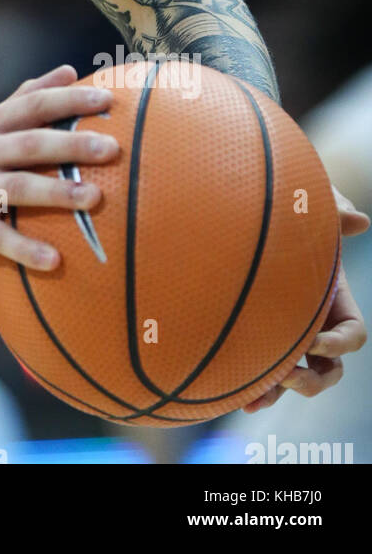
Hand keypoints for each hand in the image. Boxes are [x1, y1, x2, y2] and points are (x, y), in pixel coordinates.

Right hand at [0, 64, 118, 265]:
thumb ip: (24, 98)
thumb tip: (70, 71)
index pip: (32, 105)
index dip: (69, 100)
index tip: (107, 99)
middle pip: (30, 144)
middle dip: (72, 145)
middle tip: (112, 148)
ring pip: (17, 188)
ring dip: (57, 193)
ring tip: (95, 198)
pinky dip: (26, 248)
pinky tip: (55, 260)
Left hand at [241, 185, 368, 413]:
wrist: (242, 202)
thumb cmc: (286, 199)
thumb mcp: (312, 201)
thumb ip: (332, 211)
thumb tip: (358, 221)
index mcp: (332, 298)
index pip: (352, 334)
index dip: (340, 343)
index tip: (314, 340)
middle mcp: (310, 319)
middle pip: (329, 367)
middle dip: (315, 379)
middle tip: (290, 375)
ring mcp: (281, 328)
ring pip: (294, 376)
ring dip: (282, 391)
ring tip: (260, 397)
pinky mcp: (251, 331)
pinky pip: (258, 369)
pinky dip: (253, 388)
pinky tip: (237, 397)